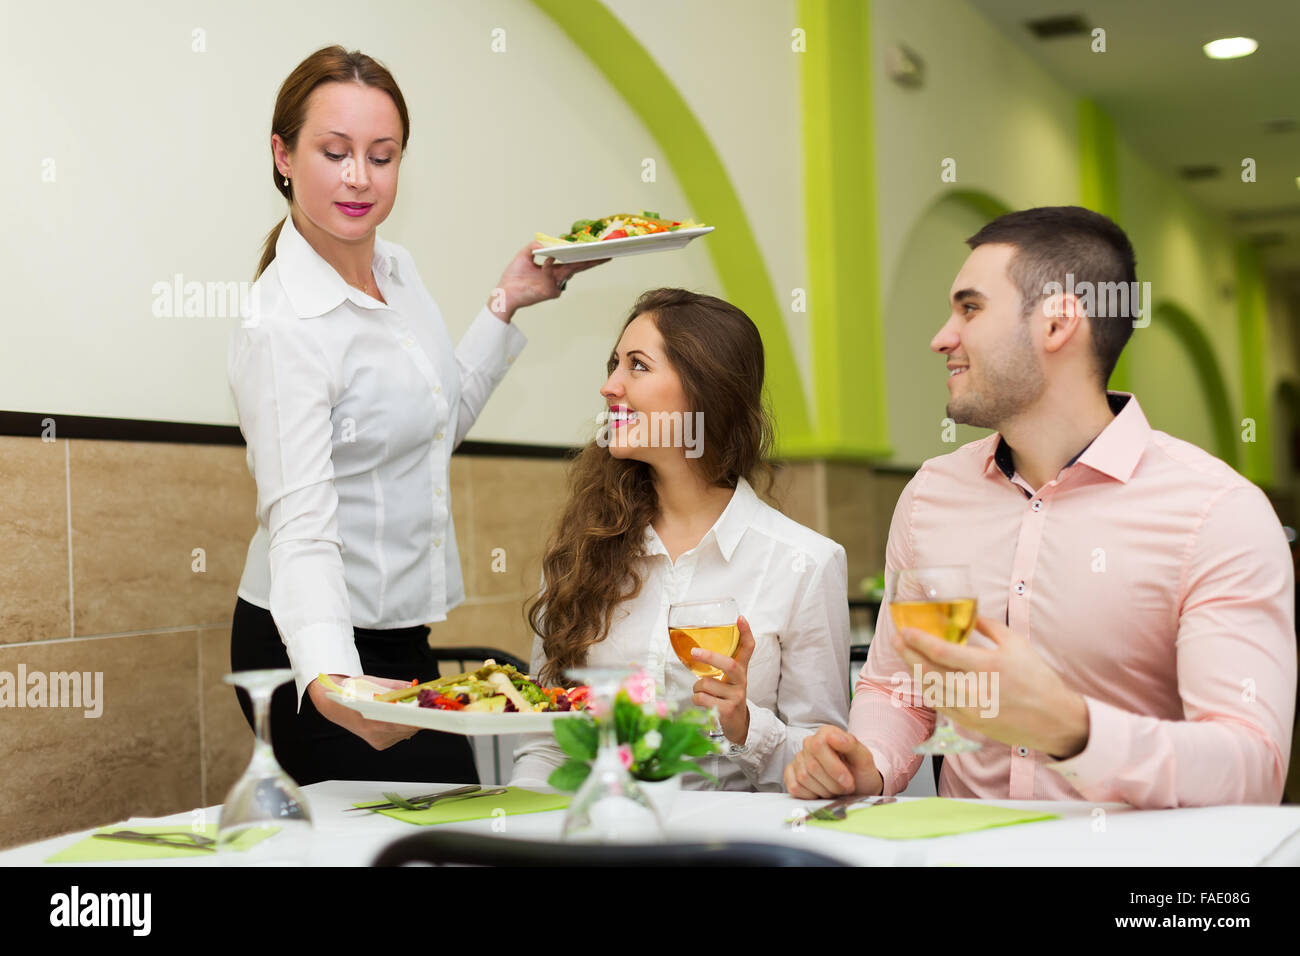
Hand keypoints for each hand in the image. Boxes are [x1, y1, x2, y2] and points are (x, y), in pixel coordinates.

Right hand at [307, 674, 420, 750]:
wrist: (334, 706)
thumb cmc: (353, 691)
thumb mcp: (372, 682)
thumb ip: (394, 686)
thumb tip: (414, 686)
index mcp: (371, 720)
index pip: (401, 722)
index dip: (417, 717)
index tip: (430, 710)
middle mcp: (375, 735)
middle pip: (408, 728)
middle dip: (420, 716)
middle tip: (432, 705)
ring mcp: (379, 742)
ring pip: (406, 733)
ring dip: (414, 721)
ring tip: (419, 708)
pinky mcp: (381, 745)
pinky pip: (401, 735)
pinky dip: (405, 725)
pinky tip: (404, 715)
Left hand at [488, 241, 609, 320]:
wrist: (504, 293)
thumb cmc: (513, 276)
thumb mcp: (525, 254)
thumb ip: (538, 245)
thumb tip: (551, 245)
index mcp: (554, 267)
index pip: (573, 260)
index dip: (585, 255)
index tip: (597, 248)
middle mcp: (557, 276)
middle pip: (579, 266)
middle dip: (593, 260)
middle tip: (607, 254)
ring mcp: (555, 285)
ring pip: (571, 270)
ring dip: (582, 260)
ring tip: (594, 252)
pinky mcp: (550, 291)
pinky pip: (552, 274)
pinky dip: (548, 266)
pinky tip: (548, 259)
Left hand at [690, 614, 755, 745]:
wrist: (738, 727)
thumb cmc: (726, 699)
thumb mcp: (727, 681)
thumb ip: (718, 667)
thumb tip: (693, 652)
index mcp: (740, 671)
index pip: (748, 649)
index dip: (746, 633)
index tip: (740, 618)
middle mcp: (741, 682)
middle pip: (730, 664)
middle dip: (710, 657)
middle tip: (695, 652)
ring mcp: (736, 696)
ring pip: (705, 684)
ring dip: (696, 688)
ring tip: (703, 694)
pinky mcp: (727, 710)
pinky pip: (701, 698)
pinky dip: (696, 699)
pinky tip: (704, 704)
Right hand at [783, 725, 882, 798]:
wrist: (858, 787)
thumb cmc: (860, 772)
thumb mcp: (864, 759)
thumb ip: (851, 744)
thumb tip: (833, 736)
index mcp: (826, 733)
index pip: (818, 746)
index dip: (834, 767)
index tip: (848, 781)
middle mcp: (809, 743)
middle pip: (812, 766)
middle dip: (833, 783)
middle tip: (846, 788)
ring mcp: (798, 759)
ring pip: (804, 778)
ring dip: (824, 790)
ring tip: (836, 789)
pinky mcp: (791, 774)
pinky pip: (795, 787)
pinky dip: (812, 795)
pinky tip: (823, 791)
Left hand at [892, 616, 1089, 758]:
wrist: (1053, 720)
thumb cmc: (1038, 679)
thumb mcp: (1017, 644)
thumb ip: (989, 626)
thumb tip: (967, 616)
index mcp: (988, 666)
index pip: (942, 652)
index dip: (918, 640)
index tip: (905, 630)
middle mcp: (975, 689)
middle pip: (929, 671)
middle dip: (908, 653)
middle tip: (897, 640)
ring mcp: (969, 709)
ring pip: (930, 689)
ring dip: (913, 671)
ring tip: (905, 655)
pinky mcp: (969, 723)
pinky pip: (939, 704)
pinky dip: (926, 689)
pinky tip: (921, 677)